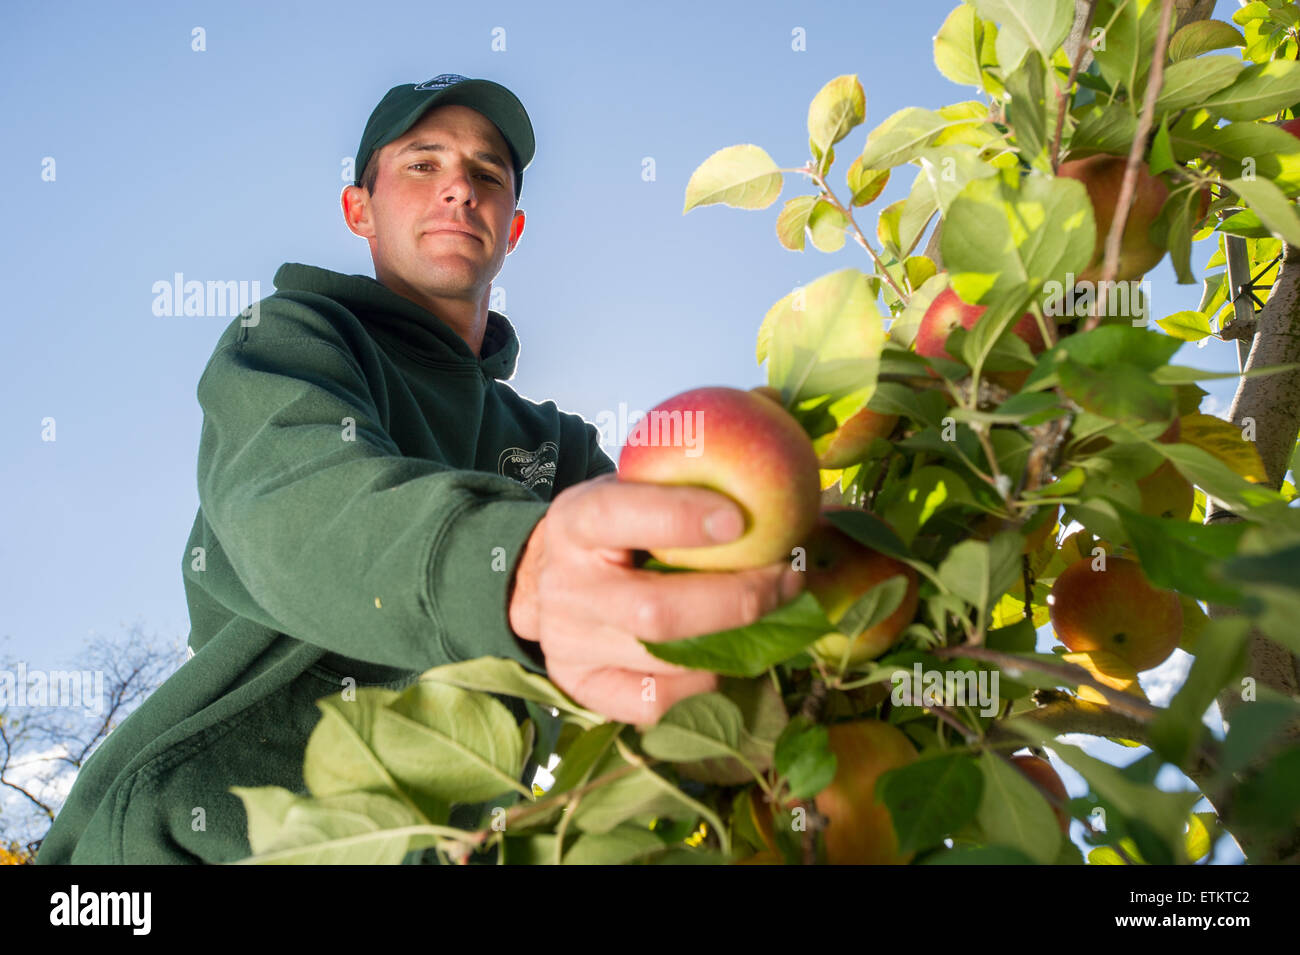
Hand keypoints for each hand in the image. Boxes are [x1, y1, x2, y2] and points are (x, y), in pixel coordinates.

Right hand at [508, 473, 803, 726]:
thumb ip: (691, 488)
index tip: (738, 519)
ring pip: (667, 663)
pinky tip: (717, 655)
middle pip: (655, 612)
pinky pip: (657, 703)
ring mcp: (569, 646)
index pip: (618, 516)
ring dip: (733, 642)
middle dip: (736, 601)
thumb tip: (799, 492)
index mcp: (574, 522)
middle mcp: (565, 588)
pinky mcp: (584, 688)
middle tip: (788, 579)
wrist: (548, 578)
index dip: (678, 518)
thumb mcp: (635, 489)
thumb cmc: (617, 526)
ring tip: (768, 615)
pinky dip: (701, 684)